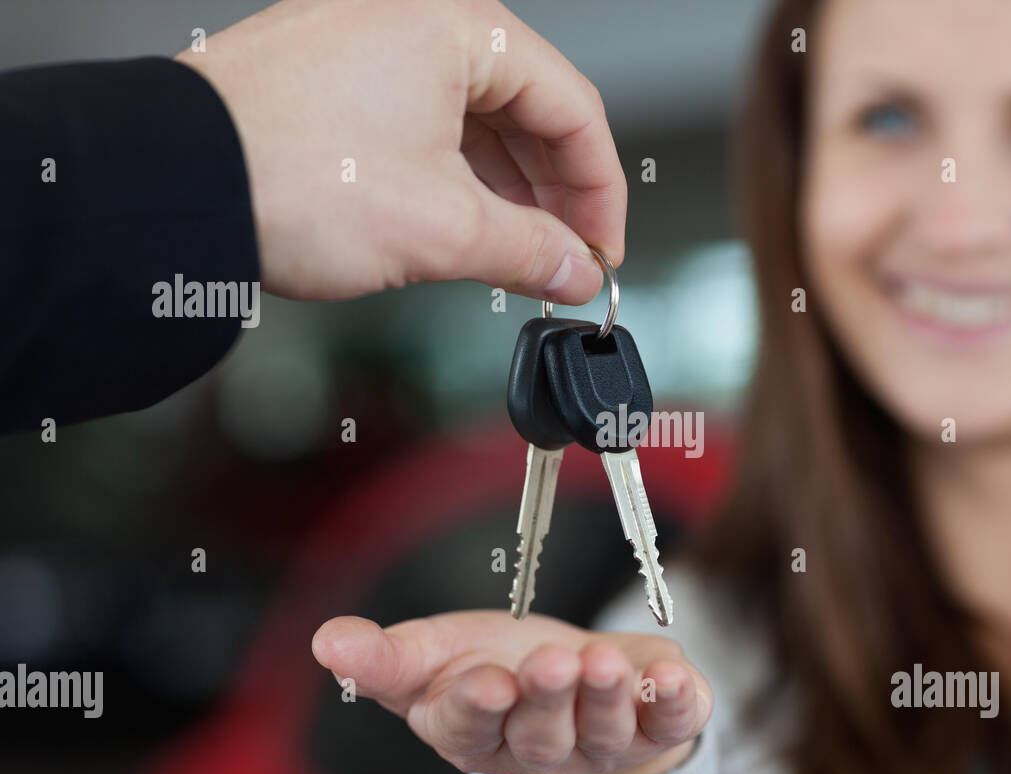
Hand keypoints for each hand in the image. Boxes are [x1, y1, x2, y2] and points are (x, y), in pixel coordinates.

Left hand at [177, 0, 623, 303]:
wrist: (172, 186)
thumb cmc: (286, 177)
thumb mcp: (441, 228)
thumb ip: (530, 251)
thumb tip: (573, 272)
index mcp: (458, 25)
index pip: (574, 108)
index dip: (601, 193)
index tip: (600, 252)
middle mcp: (414, 15)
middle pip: (529, 108)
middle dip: (554, 194)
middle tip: (566, 260)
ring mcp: (368, 39)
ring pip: (475, 117)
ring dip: (507, 190)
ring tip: (517, 255)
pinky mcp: (333, 73)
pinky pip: (424, 120)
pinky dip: (455, 174)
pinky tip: (464, 224)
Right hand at [311, 611, 712, 773]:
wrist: (573, 675)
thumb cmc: (495, 662)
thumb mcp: (433, 652)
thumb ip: (384, 654)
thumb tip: (328, 641)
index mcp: (474, 731)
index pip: (469, 727)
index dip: (478, 705)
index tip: (486, 680)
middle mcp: (539, 748)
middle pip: (541, 735)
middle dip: (548, 700)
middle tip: (553, 663)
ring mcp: (600, 744)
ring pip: (604, 732)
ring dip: (608, 699)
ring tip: (607, 664)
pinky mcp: (655, 727)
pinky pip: (670, 725)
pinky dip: (677, 703)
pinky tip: (674, 675)